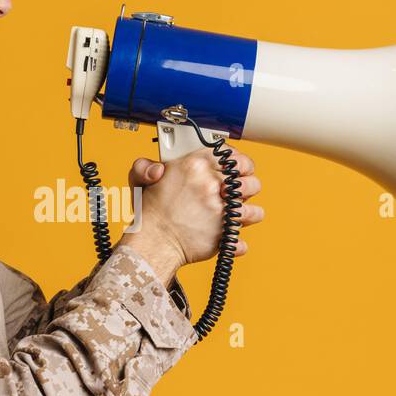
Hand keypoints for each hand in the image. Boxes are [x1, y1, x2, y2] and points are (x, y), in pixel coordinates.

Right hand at [120, 148, 264, 276]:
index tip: (232, 168)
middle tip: (235, 190)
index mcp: (195, 164)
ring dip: (247, 210)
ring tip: (235, 213)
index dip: (236, 161)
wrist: (152, 242)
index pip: (230, 153)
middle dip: (246, 183)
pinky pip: (244, 236)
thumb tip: (159, 168)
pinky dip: (238, 240)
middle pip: (249, 176)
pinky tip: (229, 235)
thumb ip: (147, 166)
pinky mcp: (225, 232)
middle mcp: (212, 184)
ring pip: (253, 206)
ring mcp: (222, 209)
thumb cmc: (149, 214)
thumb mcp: (142, 180)